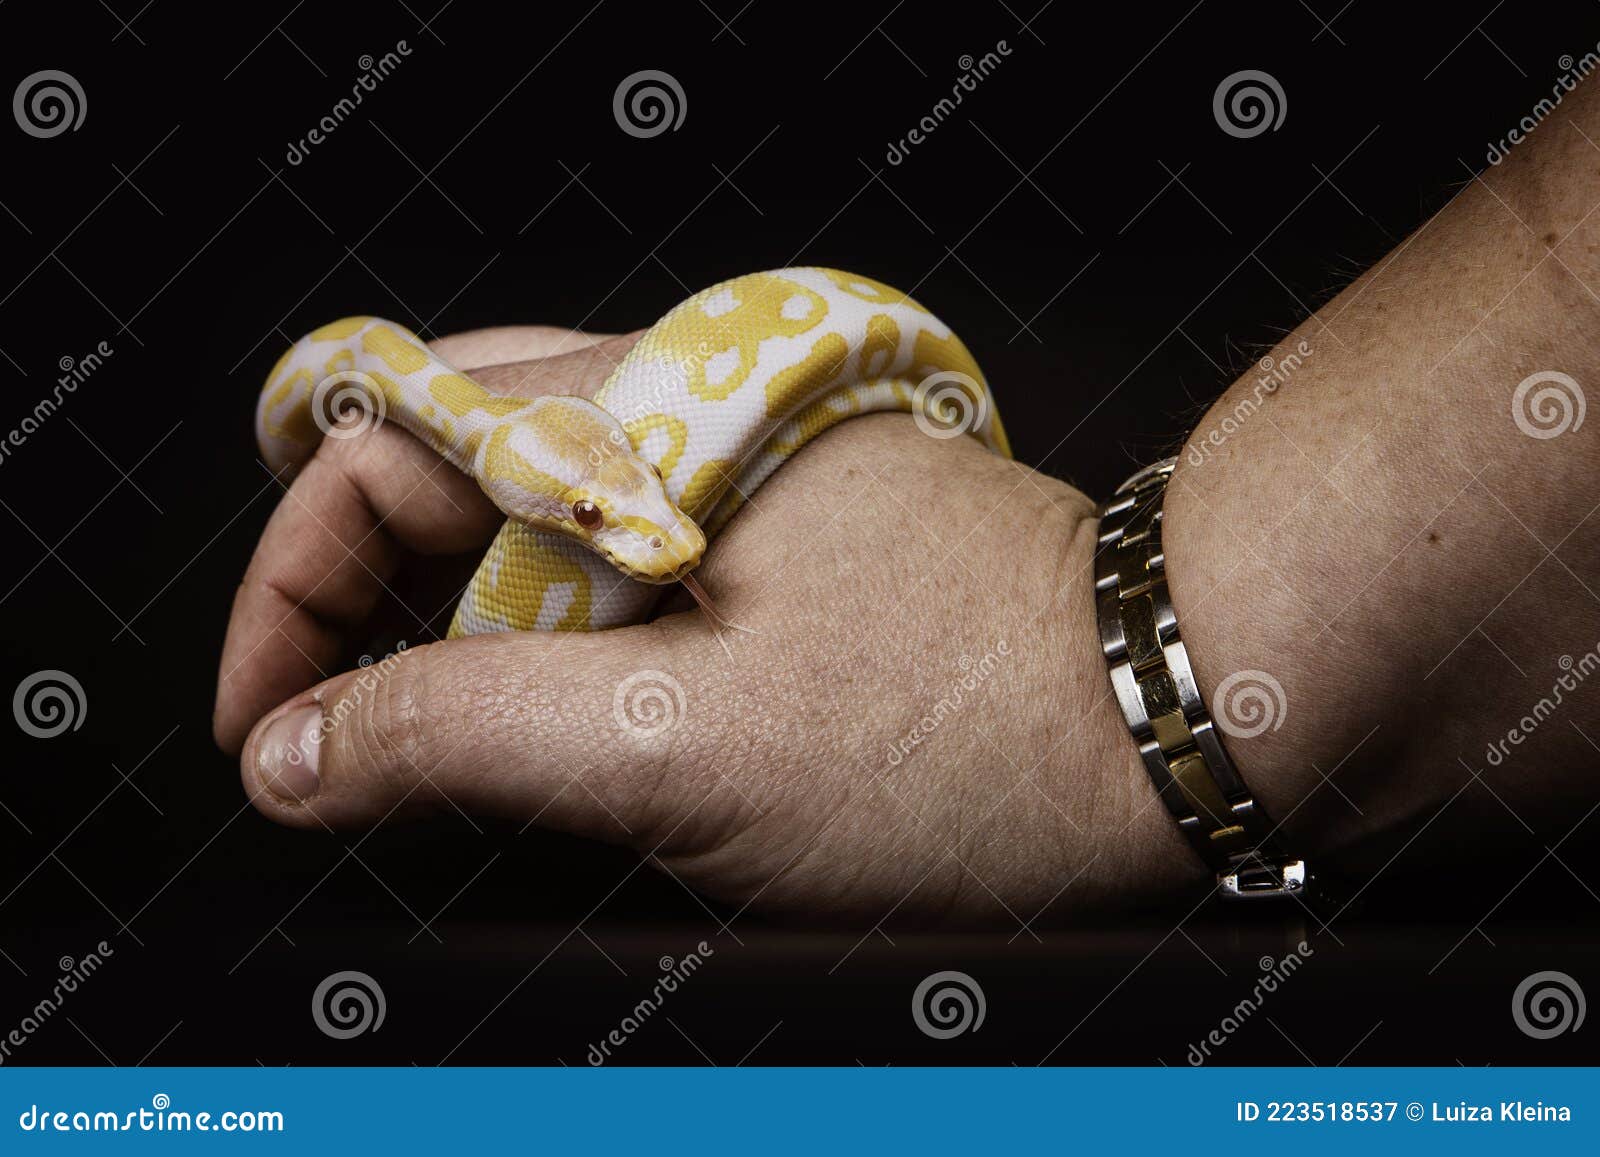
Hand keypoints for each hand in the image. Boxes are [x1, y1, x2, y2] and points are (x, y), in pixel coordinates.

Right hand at [216, 322, 1190, 923]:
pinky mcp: (789, 533)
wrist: (1186, 716)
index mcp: (645, 417)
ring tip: (458, 751)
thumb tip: (296, 748)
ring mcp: (740, 470)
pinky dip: (561, 642)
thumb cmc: (967, 732)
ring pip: (532, 521)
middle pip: (442, 461)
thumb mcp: (680, 750)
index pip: (383, 448)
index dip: (292, 592)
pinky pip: (628, 563)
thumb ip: (458, 734)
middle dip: (358, 600)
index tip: (271, 733)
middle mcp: (686, 412)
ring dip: (458, 632)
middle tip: (339, 738)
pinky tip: (579, 723)